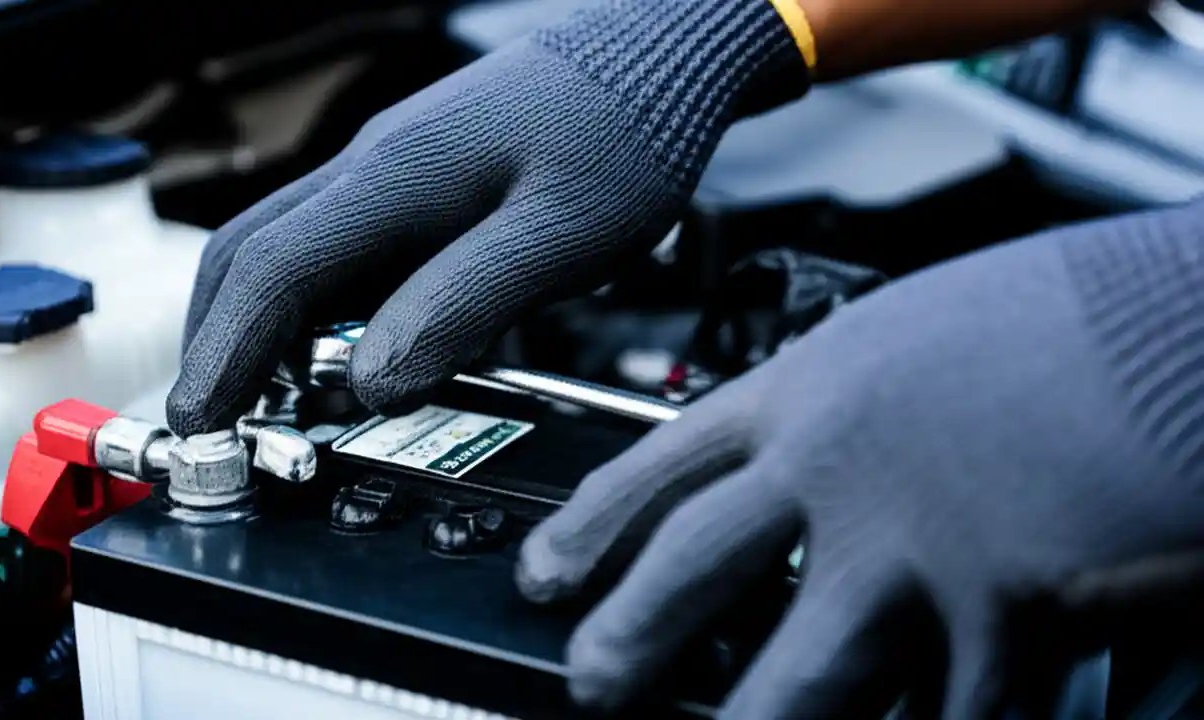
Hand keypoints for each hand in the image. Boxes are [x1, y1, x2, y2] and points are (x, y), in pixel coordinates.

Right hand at [166, 0, 809, 436]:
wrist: (657, 58)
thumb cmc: (624, 137)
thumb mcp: (557, 236)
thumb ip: (461, 306)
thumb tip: (374, 383)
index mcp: (395, 178)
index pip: (272, 270)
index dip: (227, 354)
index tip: (199, 421)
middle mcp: (374, 167)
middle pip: (253, 251)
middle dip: (221, 339)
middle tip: (214, 418)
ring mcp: (391, 168)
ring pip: (288, 246)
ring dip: (263, 322)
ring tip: (265, 398)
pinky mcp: (419, 180)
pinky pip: (340, 244)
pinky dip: (318, 304)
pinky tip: (342, 345)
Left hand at [515, 201, 1203, 717]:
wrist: (1180, 319)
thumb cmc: (1066, 315)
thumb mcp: (917, 333)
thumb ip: (847, 407)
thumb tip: (804, 463)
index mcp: (813, 384)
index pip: (662, 462)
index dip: (593, 525)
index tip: (548, 570)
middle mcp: (838, 466)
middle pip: (690, 568)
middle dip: (628, 635)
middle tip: (590, 681)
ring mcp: (911, 548)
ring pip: (792, 671)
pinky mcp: (1000, 618)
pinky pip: (938, 714)